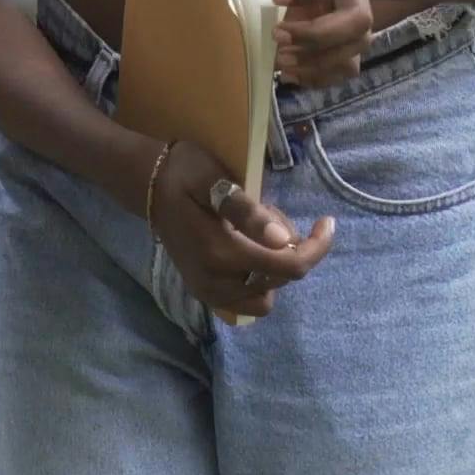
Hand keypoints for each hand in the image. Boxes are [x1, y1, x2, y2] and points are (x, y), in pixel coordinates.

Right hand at [143, 139, 333, 320]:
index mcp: (220, 253)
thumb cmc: (183, 174)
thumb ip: (247, 211)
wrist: (147, 188)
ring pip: (265, 296)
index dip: (317, 248)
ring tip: (259, 236)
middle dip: (288, 250)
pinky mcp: (205, 294)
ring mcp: (208, 292)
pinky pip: (247, 300)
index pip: (288, 267)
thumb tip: (283, 241)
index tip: (327, 223)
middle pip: (281, 280)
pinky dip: (258, 280)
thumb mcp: (214, 179)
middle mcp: (215, 282)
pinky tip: (249, 251)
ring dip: (274, 270)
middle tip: (269, 214)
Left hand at [263, 0, 372, 87]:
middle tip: (278, 34)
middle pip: (358, 23)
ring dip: (318, 62)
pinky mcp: (341, 44)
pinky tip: (290, 74)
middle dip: (318, 34)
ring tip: (280, 60)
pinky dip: (320, 78)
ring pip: (354, 52)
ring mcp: (351, 25)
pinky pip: (344, 69)